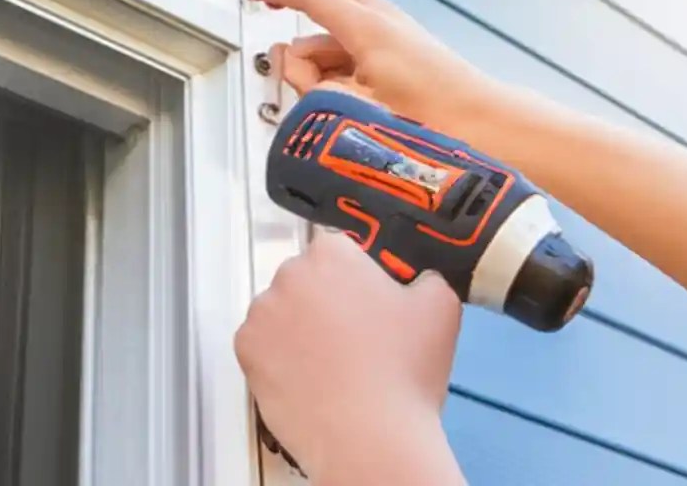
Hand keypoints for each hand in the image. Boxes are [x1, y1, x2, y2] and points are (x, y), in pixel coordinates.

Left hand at [235, 232, 464, 483]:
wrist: (368, 437)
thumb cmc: (403, 371)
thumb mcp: (440, 305)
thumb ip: (426, 278)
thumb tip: (417, 280)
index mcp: (332, 253)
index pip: (341, 250)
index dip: (358, 277)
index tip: (370, 303)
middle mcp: (289, 275)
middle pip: (308, 280)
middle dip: (327, 301)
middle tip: (356, 338)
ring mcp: (262, 314)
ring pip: (283, 312)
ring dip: (300, 329)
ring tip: (333, 365)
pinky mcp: (245, 351)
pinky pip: (263, 345)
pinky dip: (280, 358)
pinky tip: (310, 378)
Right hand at [245, 0, 493, 130]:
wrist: (485, 127)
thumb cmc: (438, 119)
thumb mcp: (357, 108)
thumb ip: (314, 86)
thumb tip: (294, 70)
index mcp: (369, 27)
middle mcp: (384, 20)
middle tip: (273, 2)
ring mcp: (396, 32)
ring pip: (341, 20)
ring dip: (318, 46)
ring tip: (317, 93)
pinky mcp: (403, 50)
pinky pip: (358, 42)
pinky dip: (338, 60)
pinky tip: (339, 95)